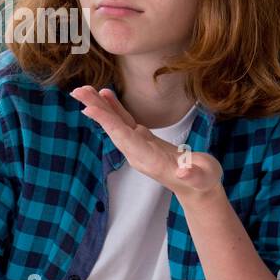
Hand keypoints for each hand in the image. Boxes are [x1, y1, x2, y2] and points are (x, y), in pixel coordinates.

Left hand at [69, 85, 223, 200]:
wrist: (199, 189)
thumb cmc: (202, 182)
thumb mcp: (202, 178)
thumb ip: (193, 174)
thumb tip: (186, 171)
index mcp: (148, 159)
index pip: (123, 137)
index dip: (107, 122)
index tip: (88, 109)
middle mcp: (138, 153)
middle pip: (113, 128)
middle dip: (96, 109)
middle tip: (77, 91)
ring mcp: (139, 146)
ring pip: (116, 123)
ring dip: (100, 106)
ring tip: (84, 90)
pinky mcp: (143, 140)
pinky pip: (125, 122)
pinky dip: (114, 108)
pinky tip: (105, 95)